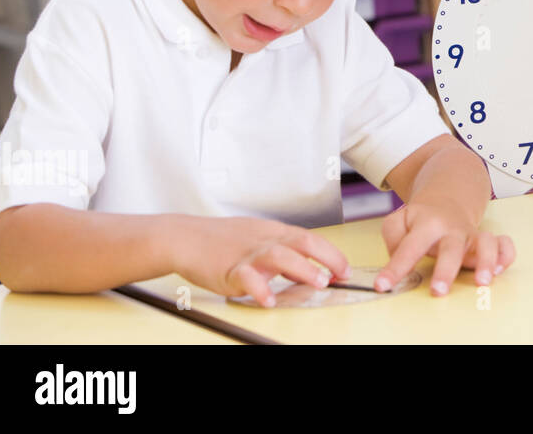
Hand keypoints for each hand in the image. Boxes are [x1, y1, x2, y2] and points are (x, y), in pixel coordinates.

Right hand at [171, 215, 349, 307]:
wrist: (186, 237)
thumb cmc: (222, 239)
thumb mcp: (258, 236)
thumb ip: (283, 249)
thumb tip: (309, 265)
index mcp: (275, 233)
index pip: (311, 238)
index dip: (332, 253)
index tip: (346, 268)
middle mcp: (266, 240)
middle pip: (303, 241)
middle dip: (327, 257)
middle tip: (342, 274)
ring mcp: (248, 254)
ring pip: (280, 256)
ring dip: (303, 269)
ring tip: (318, 283)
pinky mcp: (229, 269)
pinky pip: (247, 278)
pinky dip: (260, 289)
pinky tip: (269, 300)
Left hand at [378, 195, 515, 296]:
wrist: (447, 198)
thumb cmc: (421, 218)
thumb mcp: (399, 220)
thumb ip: (393, 237)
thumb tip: (400, 260)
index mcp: (428, 223)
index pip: (410, 247)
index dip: (396, 267)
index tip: (383, 285)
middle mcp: (452, 229)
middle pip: (451, 248)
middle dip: (446, 270)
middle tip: (438, 291)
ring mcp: (471, 235)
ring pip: (485, 242)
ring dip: (486, 260)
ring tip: (482, 281)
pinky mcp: (486, 242)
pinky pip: (504, 244)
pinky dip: (505, 255)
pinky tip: (499, 269)